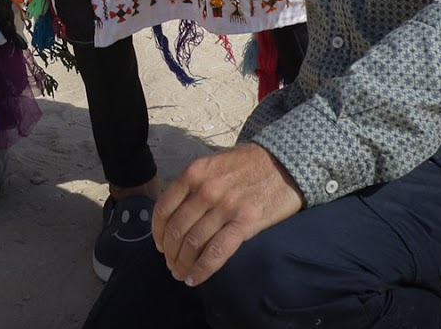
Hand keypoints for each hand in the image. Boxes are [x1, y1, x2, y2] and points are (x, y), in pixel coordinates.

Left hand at [153, 145, 303, 286]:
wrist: (282, 162)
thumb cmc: (246, 164)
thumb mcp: (212, 164)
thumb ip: (193, 184)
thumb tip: (176, 211)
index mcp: (194, 173)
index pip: (164, 208)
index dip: (158, 232)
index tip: (160, 245)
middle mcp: (205, 190)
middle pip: (177, 230)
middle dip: (170, 253)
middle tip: (171, 265)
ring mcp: (225, 206)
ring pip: (193, 244)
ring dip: (182, 264)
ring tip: (181, 274)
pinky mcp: (245, 222)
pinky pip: (216, 252)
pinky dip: (202, 270)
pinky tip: (194, 279)